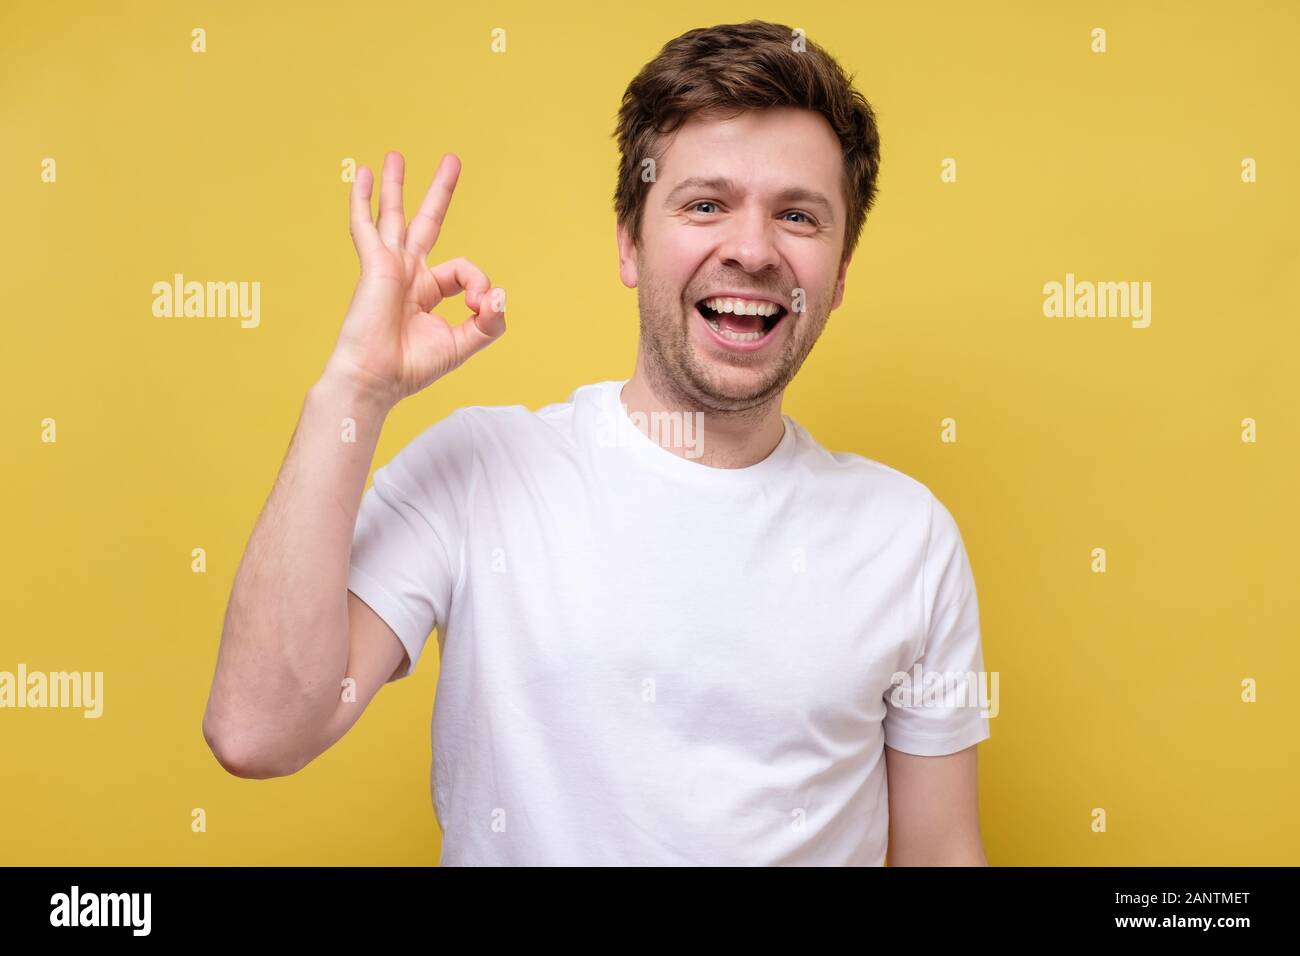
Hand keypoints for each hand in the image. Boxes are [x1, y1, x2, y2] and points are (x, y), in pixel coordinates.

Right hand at [323, 150, 505, 407]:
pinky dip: (362, 199)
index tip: (480, 306)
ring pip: (394, 216)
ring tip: (395, 155)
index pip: (462, 270)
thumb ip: (489, 323)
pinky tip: (362, 173)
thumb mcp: (463, 344)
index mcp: (427, 291)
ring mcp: (389, 266)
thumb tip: (500, 295)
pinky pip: (366, 226)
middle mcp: (408, 273)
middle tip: (452, 160)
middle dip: (440, 192)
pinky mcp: (374, 264)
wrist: (376, 379)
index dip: (478, 284)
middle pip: (427, 222)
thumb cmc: (412, 367)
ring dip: (396, 185)